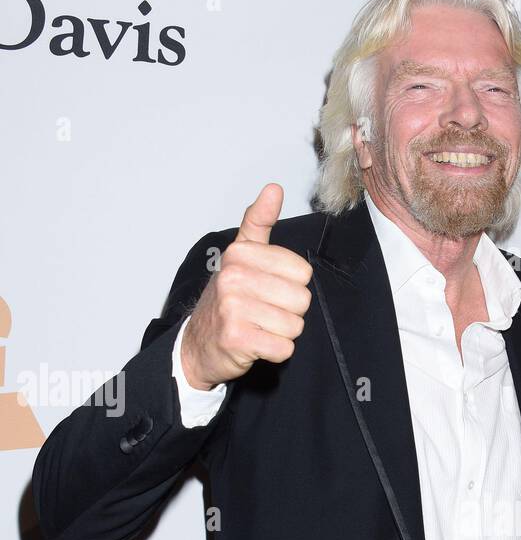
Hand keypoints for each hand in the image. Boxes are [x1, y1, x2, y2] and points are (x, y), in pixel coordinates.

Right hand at [180, 183, 313, 389]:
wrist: (198, 345)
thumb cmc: (227, 300)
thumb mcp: (240, 256)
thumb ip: (258, 222)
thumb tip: (274, 188)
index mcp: (240, 254)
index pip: (302, 272)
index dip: (291, 286)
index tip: (267, 289)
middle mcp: (234, 276)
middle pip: (302, 300)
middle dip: (288, 312)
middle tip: (263, 313)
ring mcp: (233, 308)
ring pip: (295, 326)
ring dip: (281, 333)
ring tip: (258, 327)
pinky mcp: (237, 338)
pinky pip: (284, 348)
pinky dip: (275, 352)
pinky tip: (256, 344)